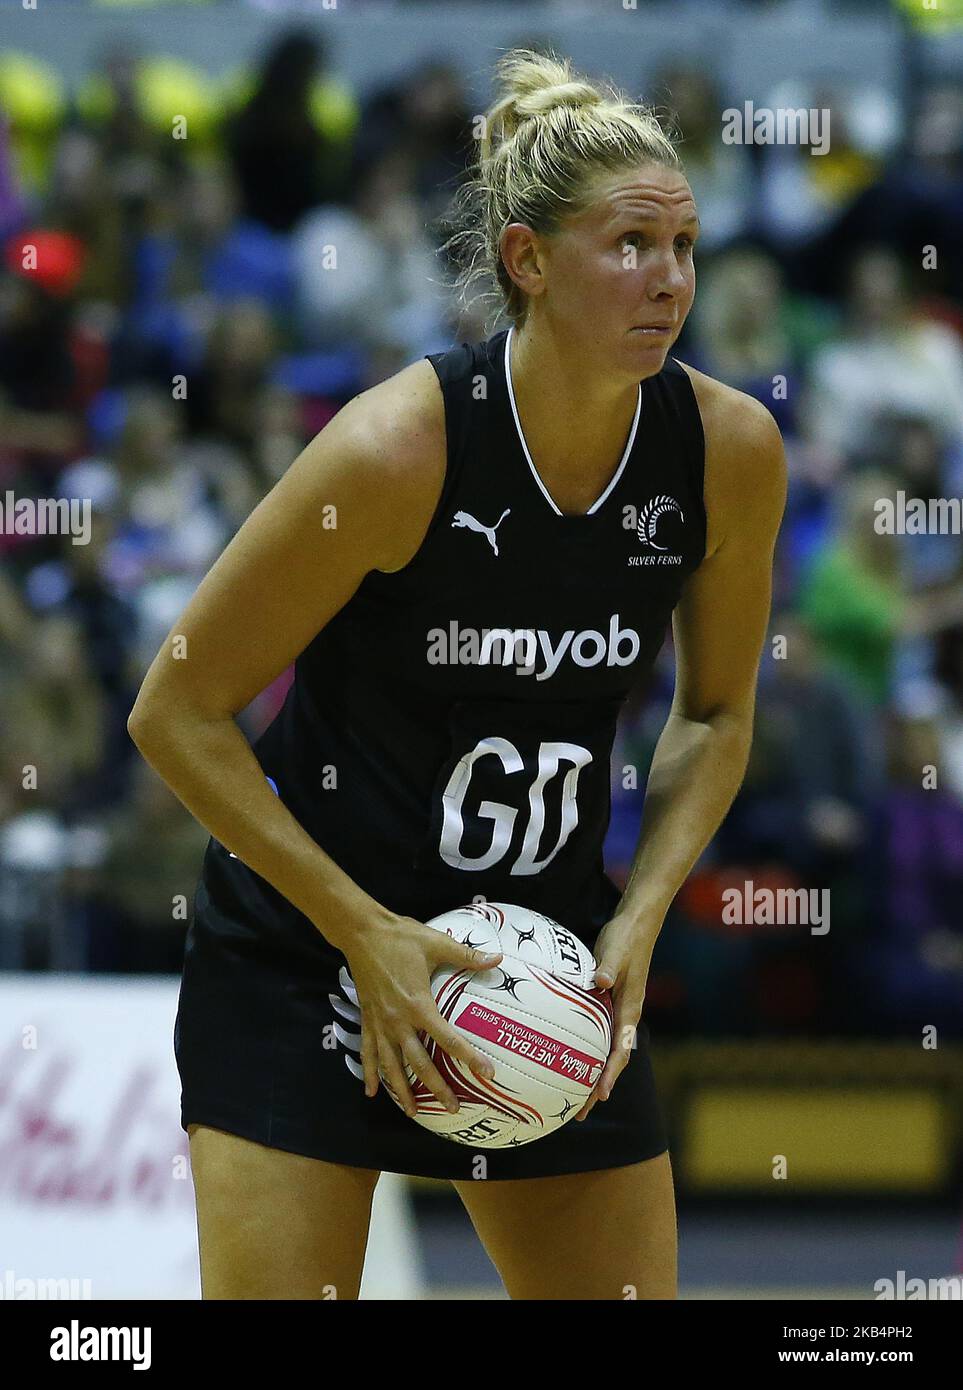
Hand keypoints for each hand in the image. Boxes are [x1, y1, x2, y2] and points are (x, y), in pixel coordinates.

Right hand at [343, 910, 502, 1117]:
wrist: (362, 933)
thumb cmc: (401, 937)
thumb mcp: (437, 943)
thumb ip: (467, 955)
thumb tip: (498, 959)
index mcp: (419, 1004)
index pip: (448, 1039)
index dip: (469, 1057)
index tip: (487, 1073)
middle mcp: (398, 1021)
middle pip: (419, 1062)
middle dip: (437, 1088)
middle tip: (453, 1107)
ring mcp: (379, 1023)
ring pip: (391, 1065)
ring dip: (402, 1090)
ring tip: (413, 1112)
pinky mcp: (366, 1020)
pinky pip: (367, 1052)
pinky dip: (368, 1073)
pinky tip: (371, 1093)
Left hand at [575, 915, 652, 1121]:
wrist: (637, 922)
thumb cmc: (627, 936)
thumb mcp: (617, 950)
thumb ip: (610, 966)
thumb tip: (602, 981)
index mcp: (630, 1009)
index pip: (621, 1050)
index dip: (611, 1073)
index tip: (601, 1094)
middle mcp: (625, 1015)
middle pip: (612, 1060)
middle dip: (598, 1087)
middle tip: (579, 1113)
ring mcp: (617, 1010)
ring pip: (604, 1050)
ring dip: (591, 1073)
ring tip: (570, 1097)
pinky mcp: (607, 1001)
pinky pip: (595, 1033)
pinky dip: (584, 1049)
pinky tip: (565, 1055)